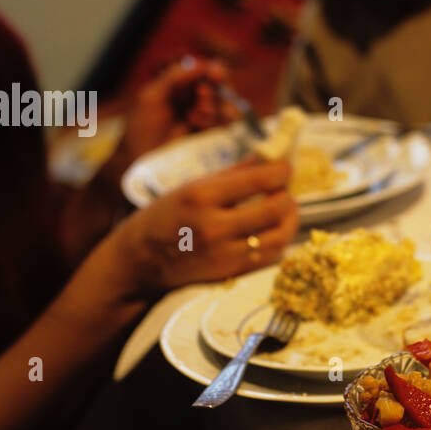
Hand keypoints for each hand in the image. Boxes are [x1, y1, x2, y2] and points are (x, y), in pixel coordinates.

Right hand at [98, 157, 299, 299]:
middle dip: (288, 195)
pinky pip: (269, 257)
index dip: (281, 171)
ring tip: (286, 209)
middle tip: (286, 189)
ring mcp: (223, 254)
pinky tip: (275, 230)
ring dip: (291, 220)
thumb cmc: (165, 217)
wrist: (139, 262)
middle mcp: (213, 226)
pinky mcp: (230, 273)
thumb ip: (233, 173)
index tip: (285, 167)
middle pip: (274, 209)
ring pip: (279, 237)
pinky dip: (280, 241)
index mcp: (201, 197)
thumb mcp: (192, 186)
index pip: (258, 180)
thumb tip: (268, 156)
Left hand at [111, 57, 242, 172]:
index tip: (214, 73)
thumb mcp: (151, 96)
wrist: (140, 161)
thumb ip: (174, 77)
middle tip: (202, 93)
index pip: (207, 73)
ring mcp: (207, 121)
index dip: (214, 70)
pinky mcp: (213, 139)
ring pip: (227, 105)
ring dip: (212, 105)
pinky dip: (214, 120)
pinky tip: (196, 123)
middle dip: (216, 87)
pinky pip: (227, 125)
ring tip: (193, 114)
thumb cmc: (140, 128)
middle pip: (222, 87)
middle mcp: (197, 102)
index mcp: (182, 88)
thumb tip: (200, 63)